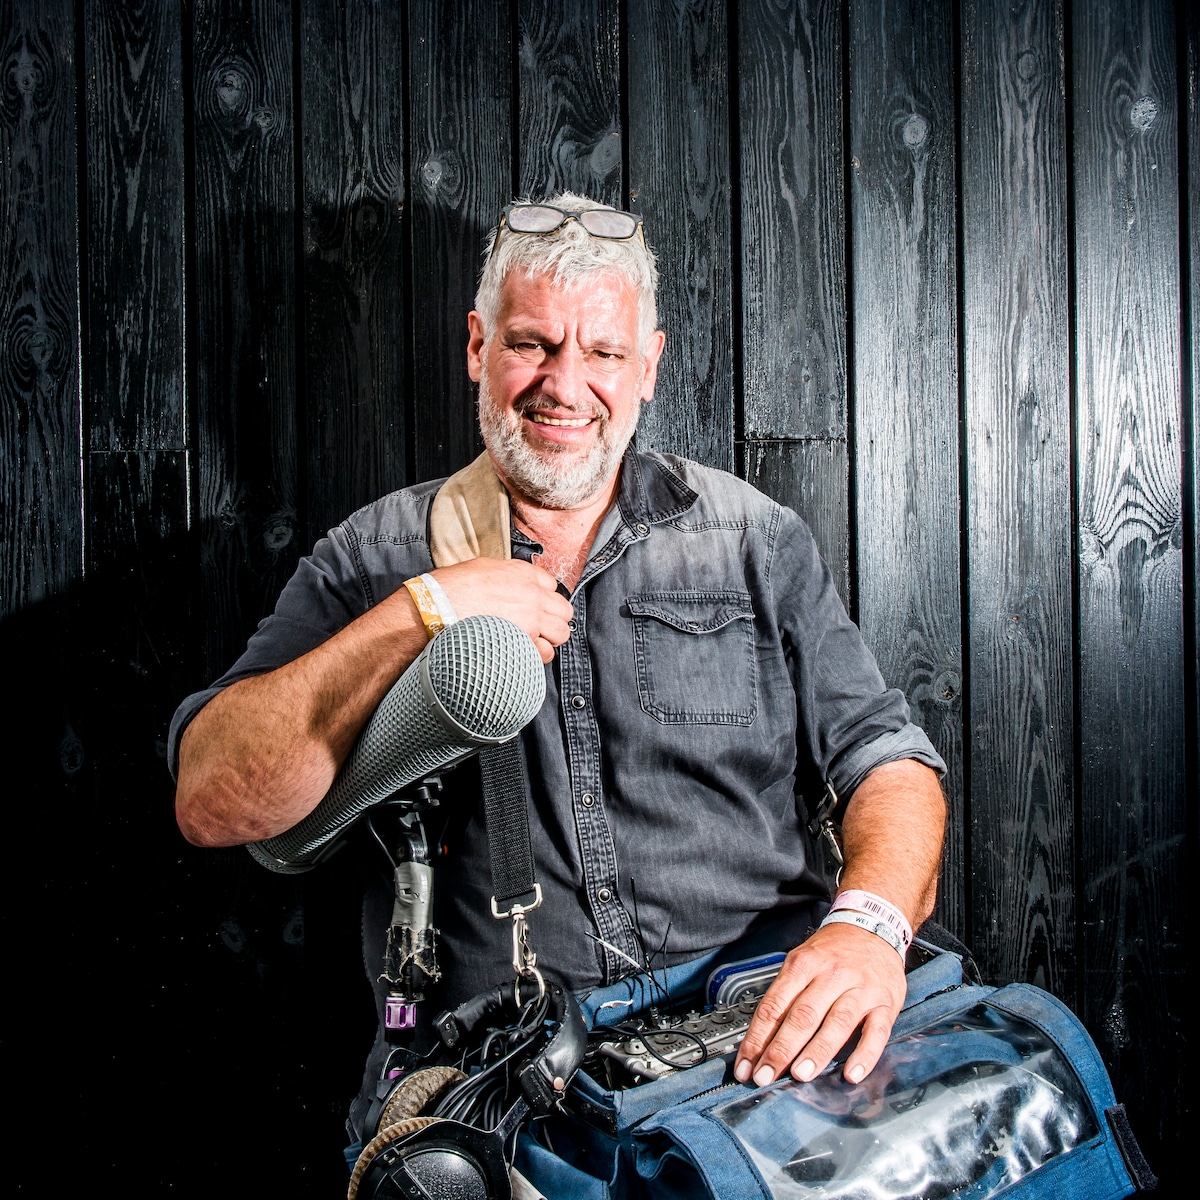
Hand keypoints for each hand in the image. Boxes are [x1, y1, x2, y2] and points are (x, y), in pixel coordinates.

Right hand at [432, 558, 573, 662]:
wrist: (435, 609)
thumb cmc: (451, 587)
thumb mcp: (483, 568)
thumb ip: (507, 575)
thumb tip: (513, 583)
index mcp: (524, 573)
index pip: (552, 586)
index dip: (543, 598)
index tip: (533, 607)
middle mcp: (533, 595)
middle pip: (564, 611)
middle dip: (553, 619)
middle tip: (538, 626)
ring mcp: (530, 620)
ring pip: (561, 634)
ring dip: (549, 639)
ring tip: (531, 641)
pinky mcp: (522, 643)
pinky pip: (545, 654)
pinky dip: (536, 656)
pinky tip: (522, 653)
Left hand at [733, 922, 905, 1085]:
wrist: (873, 925)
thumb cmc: (833, 951)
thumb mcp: (802, 960)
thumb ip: (786, 995)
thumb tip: (762, 1038)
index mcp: (803, 965)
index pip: (775, 1006)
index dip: (757, 1038)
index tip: (746, 1064)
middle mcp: (831, 975)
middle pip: (802, 1016)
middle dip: (781, 1050)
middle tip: (765, 1077)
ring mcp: (860, 989)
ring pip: (837, 1023)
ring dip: (816, 1052)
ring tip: (799, 1075)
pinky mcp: (885, 1003)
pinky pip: (876, 1032)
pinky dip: (864, 1055)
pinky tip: (852, 1074)